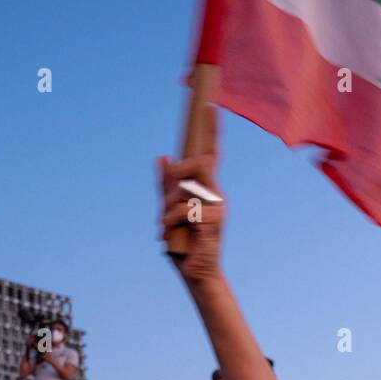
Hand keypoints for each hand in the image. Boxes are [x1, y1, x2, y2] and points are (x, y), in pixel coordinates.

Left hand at [159, 107, 223, 285]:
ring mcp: (218, 207)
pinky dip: (172, 220)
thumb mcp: (169, 212)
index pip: (212, 152)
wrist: (197, 275)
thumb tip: (162, 156)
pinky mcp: (214, 222)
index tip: (211, 105)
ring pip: (188, 188)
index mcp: (207, 188)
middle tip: (166, 199)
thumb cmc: (184, 245)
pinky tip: (169, 233)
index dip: (212, 129)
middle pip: (200, 163)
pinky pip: (188, 208)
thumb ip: (166, 186)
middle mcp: (216, 194)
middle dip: (177, 176)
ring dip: (169, 207)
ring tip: (165, 225)